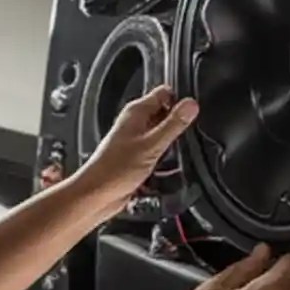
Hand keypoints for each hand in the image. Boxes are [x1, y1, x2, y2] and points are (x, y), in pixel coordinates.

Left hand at [79, 85, 197, 214]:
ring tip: (174, 154)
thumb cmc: (114, 169)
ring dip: (171, 143)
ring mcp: (135, 141)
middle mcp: (135, 124)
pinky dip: (165, 157)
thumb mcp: (152, 145)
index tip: (192, 114)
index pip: (164, 94)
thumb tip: (191, 105)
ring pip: (162, 135)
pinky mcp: (137, 157)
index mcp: (135, 113)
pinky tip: (167, 167)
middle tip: (184, 137)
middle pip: (165, 115)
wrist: (97, 195)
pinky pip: (157, 152)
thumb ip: (173, 124)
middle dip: (178, 125)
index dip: (180, 101)